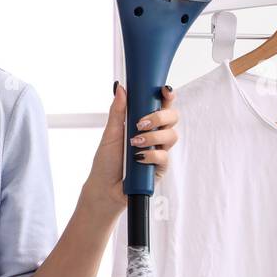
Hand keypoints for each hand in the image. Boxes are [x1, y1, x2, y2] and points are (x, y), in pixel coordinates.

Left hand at [83, 81, 178, 215]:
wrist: (104, 188)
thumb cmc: (106, 162)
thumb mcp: (110, 133)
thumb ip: (118, 111)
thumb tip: (120, 88)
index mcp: (144, 124)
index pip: (162, 105)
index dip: (167, 96)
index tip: (163, 90)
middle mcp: (155, 135)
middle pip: (172, 117)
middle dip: (159, 116)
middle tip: (140, 123)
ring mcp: (159, 151)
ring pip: (171, 135)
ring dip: (152, 136)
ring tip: (134, 143)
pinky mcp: (160, 167)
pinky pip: (164, 156)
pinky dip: (151, 155)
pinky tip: (138, 158)